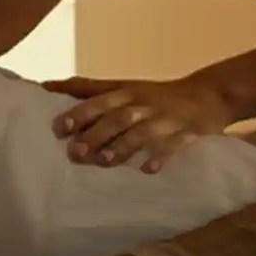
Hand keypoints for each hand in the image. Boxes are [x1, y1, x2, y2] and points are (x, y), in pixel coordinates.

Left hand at [44, 74, 237, 172]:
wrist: (209, 93)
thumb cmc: (156, 94)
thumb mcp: (125, 86)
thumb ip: (89, 88)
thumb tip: (47, 85)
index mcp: (128, 90)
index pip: (100, 97)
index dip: (80, 111)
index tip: (60, 126)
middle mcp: (144, 102)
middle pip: (117, 115)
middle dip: (96, 132)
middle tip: (75, 151)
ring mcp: (166, 117)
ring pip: (142, 131)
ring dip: (122, 146)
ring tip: (104, 162)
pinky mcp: (187, 132)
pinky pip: (174, 145)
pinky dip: (160, 156)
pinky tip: (148, 170)